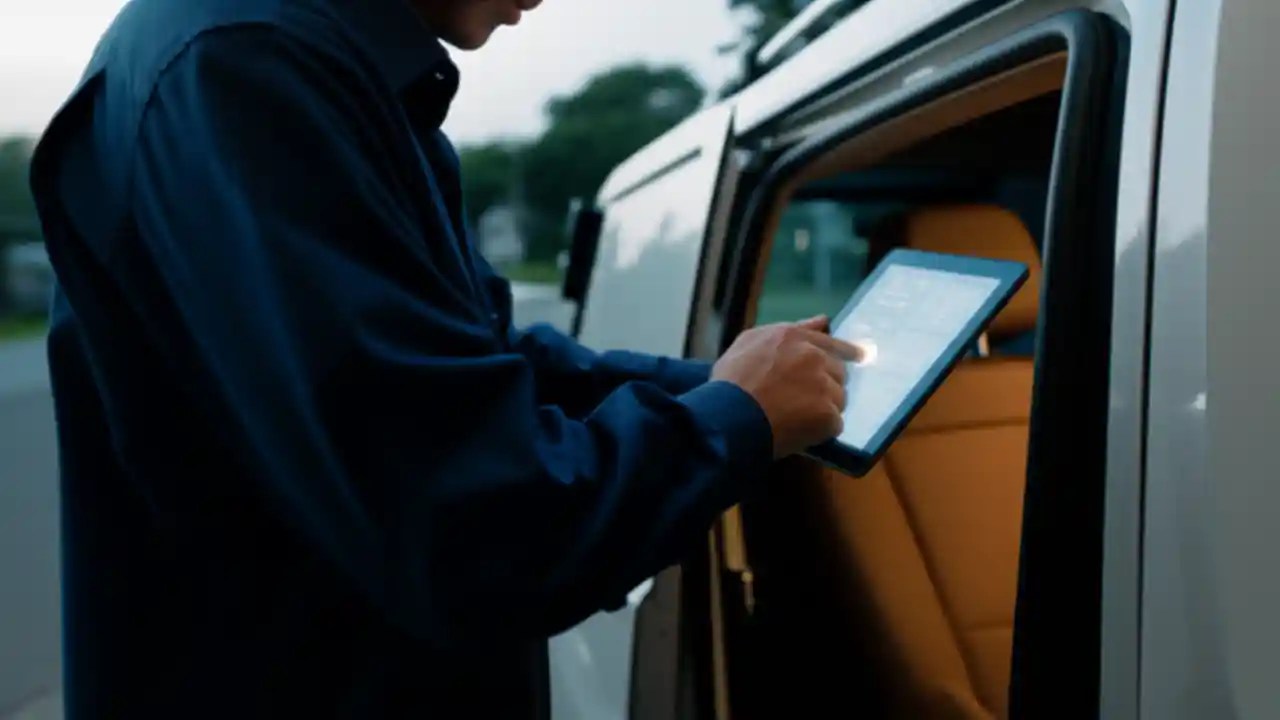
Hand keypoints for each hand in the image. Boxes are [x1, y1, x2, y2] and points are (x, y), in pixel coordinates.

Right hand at [712, 315, 863, 458]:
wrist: (728, 417)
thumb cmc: (730, 382)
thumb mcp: (749, 343)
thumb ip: (788, 329)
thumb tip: (822, 319)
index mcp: (794, 337)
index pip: (831, 342)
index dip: (847, 351)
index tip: (861, 356)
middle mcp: (813, 356)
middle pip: (838, 373)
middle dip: (826, 386)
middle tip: (803, 402)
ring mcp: (823, 385)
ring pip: (838, 399)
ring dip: (823, 410)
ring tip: (796, 419)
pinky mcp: (827, 413)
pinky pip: (833, 424)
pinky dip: (820, 432)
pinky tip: (799, 433)